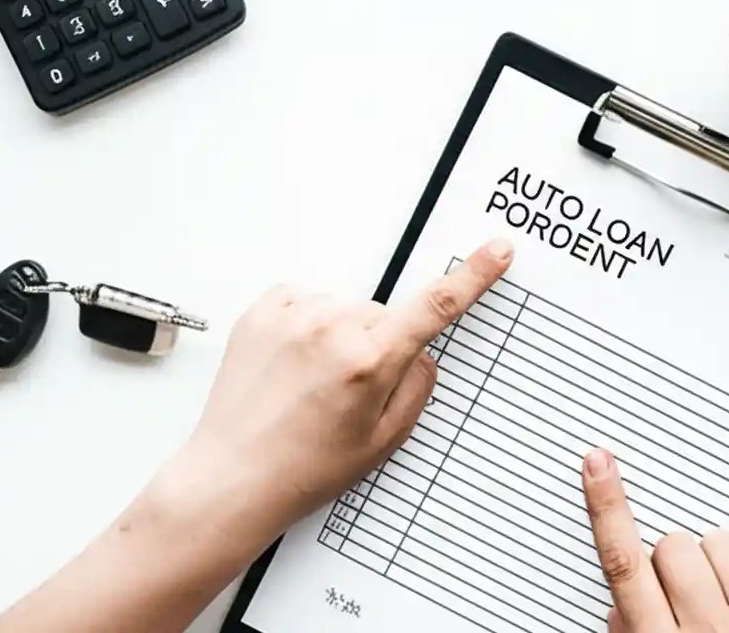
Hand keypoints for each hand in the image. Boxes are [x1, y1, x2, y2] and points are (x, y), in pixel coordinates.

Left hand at [183, 239, 513, 540]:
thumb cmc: (303, 468)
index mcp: (370, 360)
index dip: (473, 275)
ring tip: (312, 384)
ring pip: (344, 308)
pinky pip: (306, 301)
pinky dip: (308, 325)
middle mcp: (332, 328)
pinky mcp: (261, 313)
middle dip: (379, 344)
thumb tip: (421, 352)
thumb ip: (417, 388)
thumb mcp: (384, 441)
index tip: (495, 251)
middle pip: (383, 314)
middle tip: (348, 393)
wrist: (233, 477)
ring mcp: (293, 317)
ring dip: (339, 335)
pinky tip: (295, 365)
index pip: (436, 306)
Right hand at [582, 450, 728, 632]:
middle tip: (684, 599)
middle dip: (671, 564)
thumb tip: (622, 614)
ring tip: (725, 604)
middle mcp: (707, 631)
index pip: (623, 563)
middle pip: (671, 547)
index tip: (598, 466)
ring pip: (719, 543)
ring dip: (716, 566)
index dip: (607, 507)